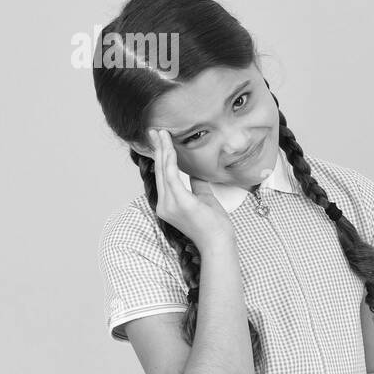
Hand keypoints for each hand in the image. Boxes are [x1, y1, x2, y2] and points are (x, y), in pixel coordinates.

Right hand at [148, 128, 233, 246]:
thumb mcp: (204, 200)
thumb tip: (196, 173)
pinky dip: (170, 161)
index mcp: (168, 204)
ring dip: (162, 150)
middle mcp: (164, 205)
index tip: (159, 140)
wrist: (218, 243)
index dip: (160, 157)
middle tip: (155, 130)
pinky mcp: (180, 203)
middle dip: (157, 149)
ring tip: (161, 133)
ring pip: (164, 171)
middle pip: (159, 171)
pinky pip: (172, 177)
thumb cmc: (213, 225)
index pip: (162, 176)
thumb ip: (197, 186)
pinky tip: (169, 148)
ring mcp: (170, 205)